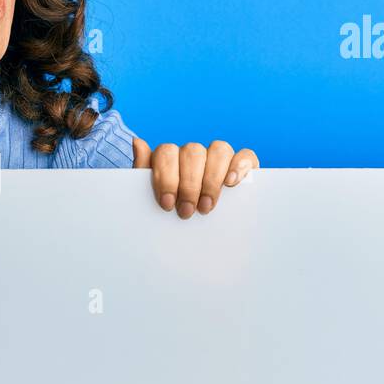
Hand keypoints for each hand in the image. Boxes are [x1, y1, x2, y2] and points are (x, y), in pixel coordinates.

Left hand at [132, 138, 257, 218]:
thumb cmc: (172, 213)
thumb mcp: (152, 198)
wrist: (196, 241)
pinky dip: (239, 165)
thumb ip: (144, 171)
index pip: (167, 152)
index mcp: (171, 158)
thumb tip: (137, 142)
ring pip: (219, 149)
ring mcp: (219, 157)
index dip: (166, 177)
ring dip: (212, 179)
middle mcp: (195, 154)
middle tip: (187, 212)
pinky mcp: (243, 165)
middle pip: (193, 151)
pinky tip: (231, 183)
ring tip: (206, 207)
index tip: (167, 204)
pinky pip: (246, 155)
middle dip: (189, 185)